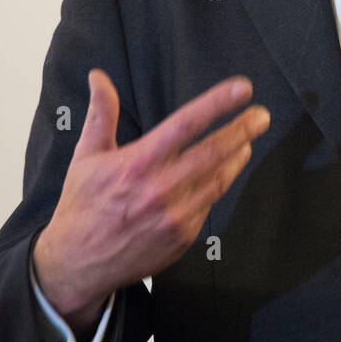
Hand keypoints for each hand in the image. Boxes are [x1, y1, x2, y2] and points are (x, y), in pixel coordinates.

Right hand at [33, 70, 269, 329]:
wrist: (78, 264)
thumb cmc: (82, 205)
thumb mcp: (86, 157)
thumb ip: (101, 114)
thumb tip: (98, 76)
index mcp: (137, 163)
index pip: (185, 124)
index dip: (216, 104)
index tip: (242, 89)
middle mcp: (161, 189)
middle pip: (213, 152)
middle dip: (242, 129)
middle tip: (262, 114)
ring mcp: (176, 216)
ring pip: (219, 179)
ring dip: (238, 156)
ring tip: (248, 140)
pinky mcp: (184, 237)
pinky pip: (209, 203)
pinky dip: (220, 183)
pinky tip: (225, 171)